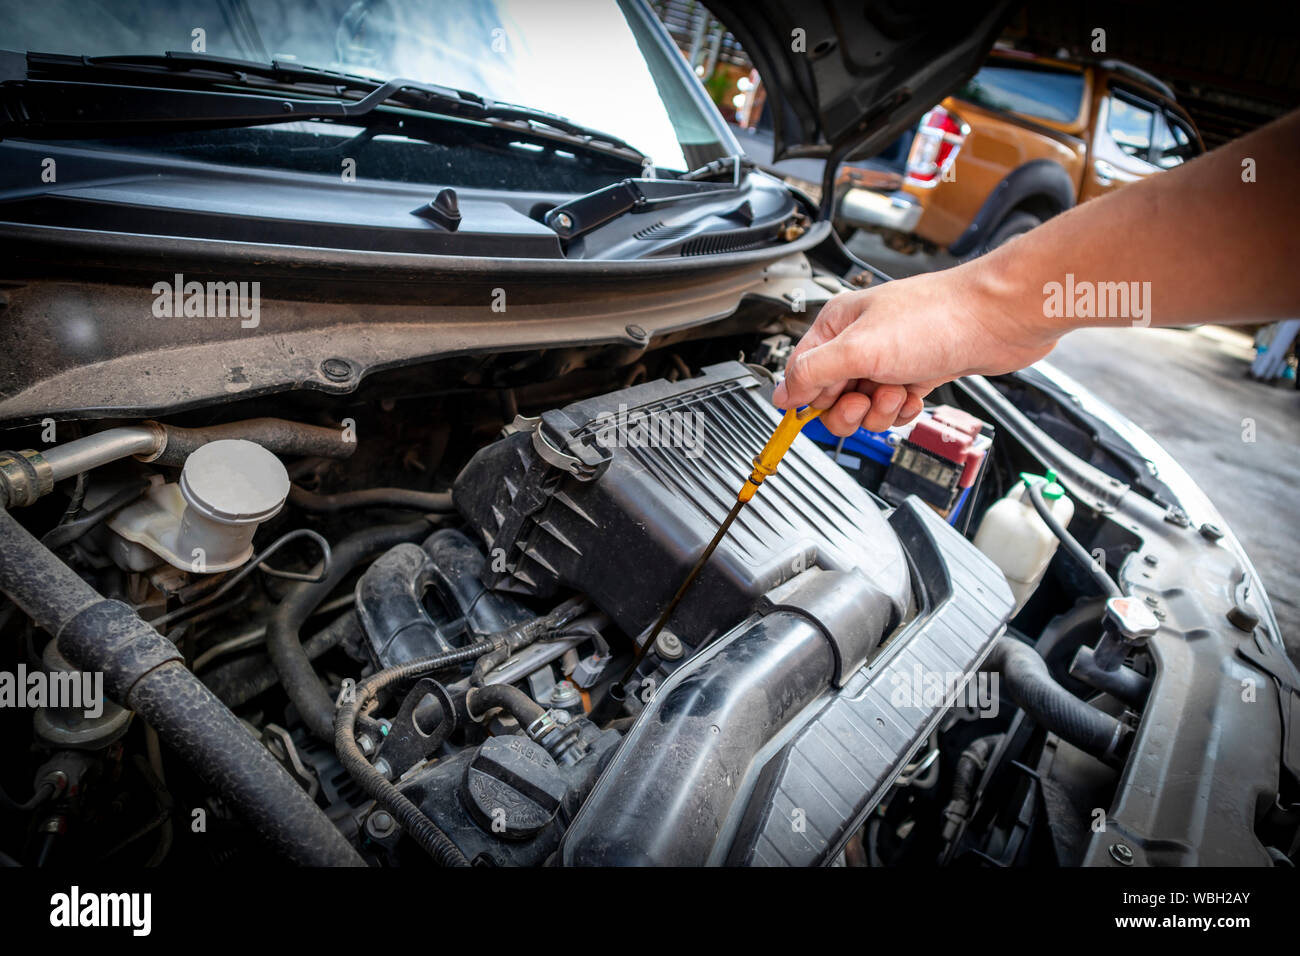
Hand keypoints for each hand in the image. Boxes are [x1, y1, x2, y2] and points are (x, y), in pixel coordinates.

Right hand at [772, 261, 1058, 435]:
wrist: (999, 318)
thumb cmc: (937, 318)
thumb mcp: (859, 348)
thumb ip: (812, 372)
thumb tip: (781, 393)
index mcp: (838, 326)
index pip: (802, 372)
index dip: (807, 399)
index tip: (812, 417)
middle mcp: (862, 341)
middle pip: (832, 396)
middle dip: (849, 409)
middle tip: (865, 401)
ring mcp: (891, 358)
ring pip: (866, 406)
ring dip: (881, 410)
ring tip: (898, 392)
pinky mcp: (918, 373)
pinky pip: (895, 407)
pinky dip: (903, 410)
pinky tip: (915, 397)